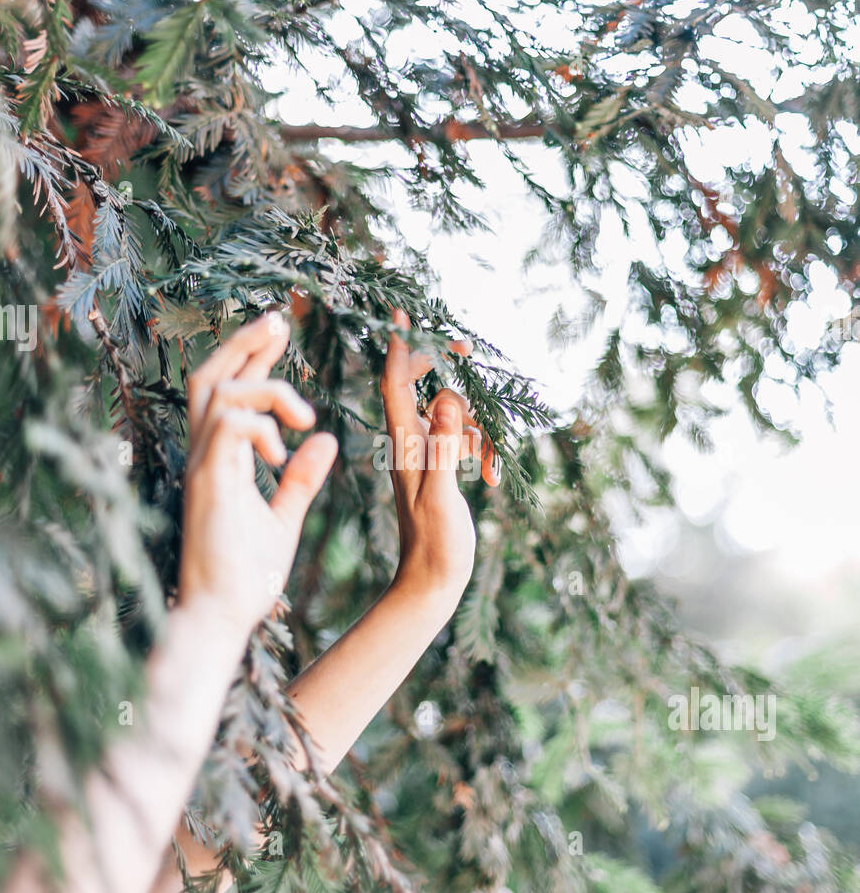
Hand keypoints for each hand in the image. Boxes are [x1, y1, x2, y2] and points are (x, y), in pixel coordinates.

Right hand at [178, 311, 337, 640]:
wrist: (222, 615)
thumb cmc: (246, 574)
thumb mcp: (282, 517)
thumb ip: (300, 478)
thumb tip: (327, 441)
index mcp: (221, 460)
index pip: (230, 393)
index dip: (252, 358)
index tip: (280, 332)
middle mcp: (204, 456)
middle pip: (210, 378)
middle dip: (244, 344)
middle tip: (279, 321)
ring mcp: (202, 468)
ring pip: (217, 395)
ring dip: (264, 388)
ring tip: (304, 414)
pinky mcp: (208, 485)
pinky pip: (227, 429)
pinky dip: (259, 426)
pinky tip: (284, 450)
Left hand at [380, 308, 497, 608]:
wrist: (432, 581)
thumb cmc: (434, 544)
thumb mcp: (441, 494)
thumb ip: (444, 448)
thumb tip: (448, 401)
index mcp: (405, 443)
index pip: (396, 382)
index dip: (400, 345)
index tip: (402, 310)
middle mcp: (411, 441)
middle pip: (424, 385)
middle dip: (448, 368)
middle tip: (468, 349)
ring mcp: (427, 453)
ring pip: (453, 413)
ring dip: (479, 426)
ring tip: (493, 466)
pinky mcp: (442, 466)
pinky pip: (464, 438)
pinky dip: (483, 449)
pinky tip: (495, 478)